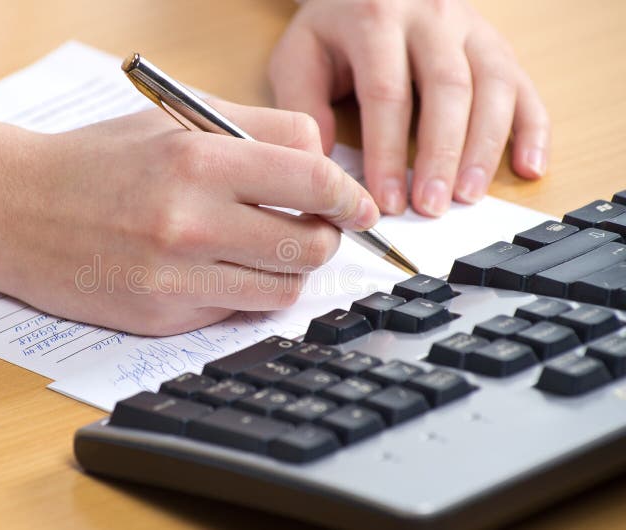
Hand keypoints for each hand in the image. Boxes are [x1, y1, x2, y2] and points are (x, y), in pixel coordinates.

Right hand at [0, 103, 378, 334]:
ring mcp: (177, 277)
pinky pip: (237, 310)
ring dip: (291, 269)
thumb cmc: (93, 161)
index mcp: (198, 159)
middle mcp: (191, 222)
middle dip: (327, 236)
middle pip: (310, 242)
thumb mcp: (171, 122)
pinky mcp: (163, 317)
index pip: (312, 176)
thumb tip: (320, 158)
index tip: (359, 202)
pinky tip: (223, 270)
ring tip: (269, 250)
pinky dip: (246, 292)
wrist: (12, 209)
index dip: (349, 192)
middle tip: (316, 227)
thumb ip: (253, 130)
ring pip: (283, 288)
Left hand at [269, 0, 549, 216]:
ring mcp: (471, 28)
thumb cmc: (334, 28)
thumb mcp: (300, 54)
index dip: (387, 152)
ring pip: (493, 87)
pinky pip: (524, 85)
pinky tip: (529, 167)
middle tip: (432, 207)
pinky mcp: (496, 45)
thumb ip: (304, 104)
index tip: (386, 200)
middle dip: (441, 155)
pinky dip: (533, 129)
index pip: (386, 93)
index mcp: (376, 19)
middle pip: (448, 89)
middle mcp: (432, 17)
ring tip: (469, 196)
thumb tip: (322, 163)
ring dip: (485, 148)